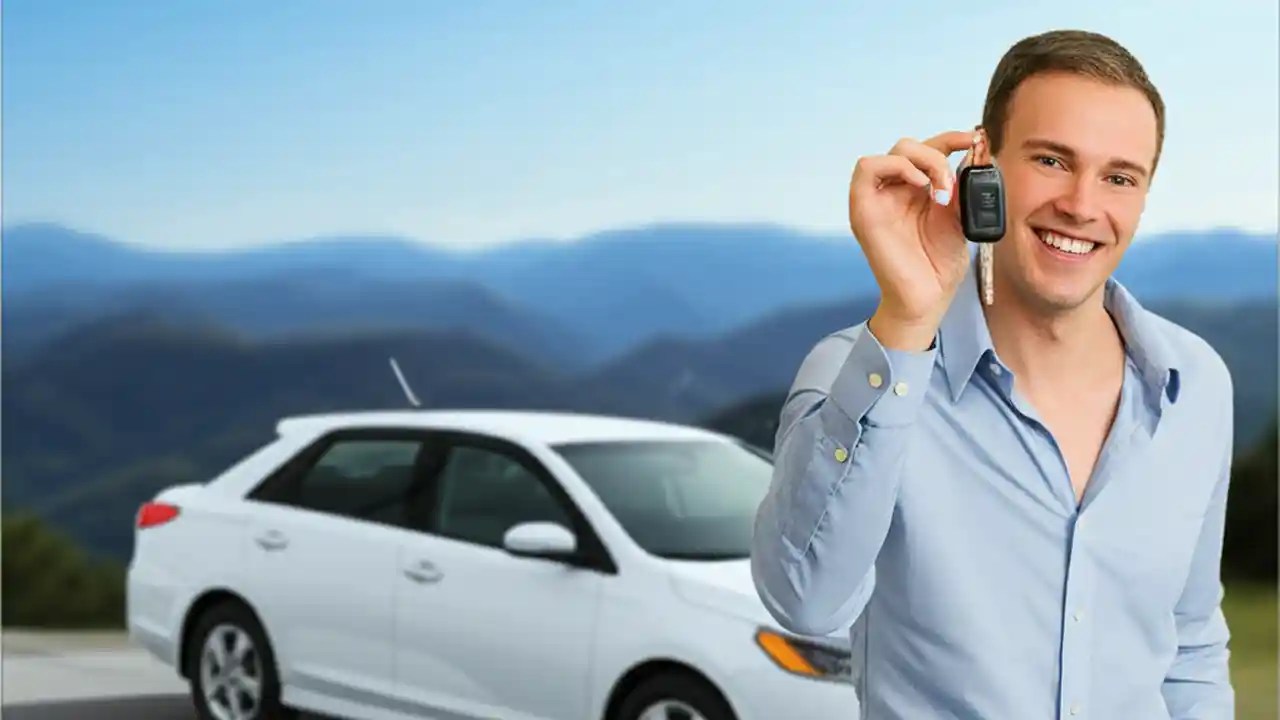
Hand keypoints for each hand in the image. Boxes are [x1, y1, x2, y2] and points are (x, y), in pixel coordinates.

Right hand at [848, 130, 979, 348]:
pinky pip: (866, 168)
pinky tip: (919, 186)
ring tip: (940, 188)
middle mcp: (895, 191)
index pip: (929, 150)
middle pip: (909, 146)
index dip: (951, 138)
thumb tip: (975, 153)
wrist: (927, 297)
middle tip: (953, 183)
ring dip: (921, 160)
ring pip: (892, 152)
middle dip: (937, 154)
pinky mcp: (864, 209)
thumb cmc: (938, 265)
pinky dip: (897, 167)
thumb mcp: (960, 217)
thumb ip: (963, 186)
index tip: (975, 138)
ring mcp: (878, 199)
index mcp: (916, 191)